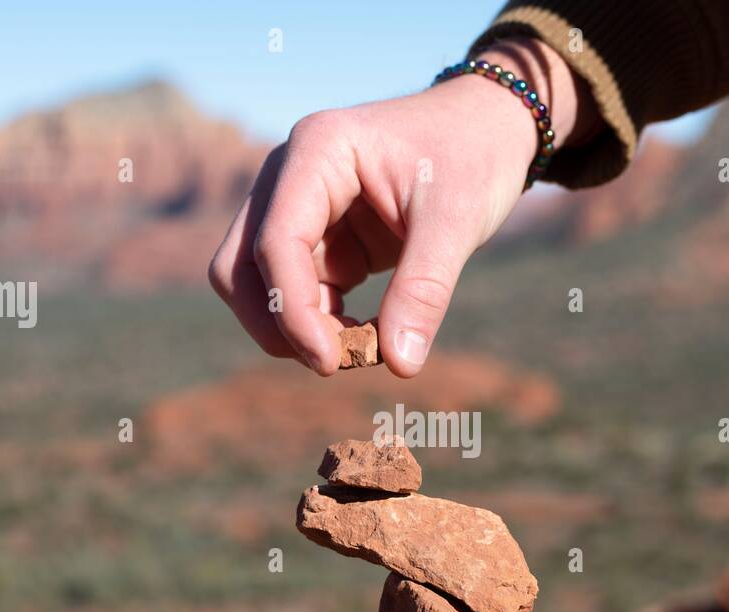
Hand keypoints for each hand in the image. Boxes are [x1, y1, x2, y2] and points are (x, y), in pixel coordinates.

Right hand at [209, 38, 595, 376]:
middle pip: (239, 267)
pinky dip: (320, 324)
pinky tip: (367, 335)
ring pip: (259, 287)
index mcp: (317, 151)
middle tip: (337, 363)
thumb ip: (424, 291)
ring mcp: (297, 208)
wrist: (490, 130)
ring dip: (297, 328)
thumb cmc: (473, 157)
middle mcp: (290, 176)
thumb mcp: (457, 221)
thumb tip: (400, 364)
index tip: (331, 362)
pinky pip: (296, 294)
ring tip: (364, 348)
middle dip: (277, 324)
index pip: (275, 242)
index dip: (292, 310)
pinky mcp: (318, 238)